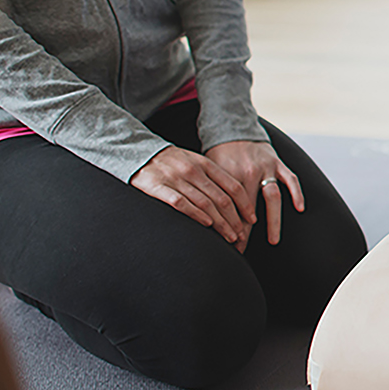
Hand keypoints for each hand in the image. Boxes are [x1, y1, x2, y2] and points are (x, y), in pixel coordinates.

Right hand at [131, 146, 255, 249]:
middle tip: (241, 235)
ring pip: (205, 204)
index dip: (245, 204)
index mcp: (205, 164)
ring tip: (229, 237)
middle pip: (221, 199)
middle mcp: (193, 171)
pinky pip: (182, 203)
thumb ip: (212, 177)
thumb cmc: (171, 163)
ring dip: (221, 223)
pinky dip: (196, 215)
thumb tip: (234, 201)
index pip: (232, 186)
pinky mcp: (158, 187)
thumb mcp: (195, 162)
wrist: (137, 152)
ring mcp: (176, 179)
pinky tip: (207, 225)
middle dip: (234, 220)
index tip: (251, 219)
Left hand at [205, 141, 303, 246]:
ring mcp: (266, 166)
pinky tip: (300, 209)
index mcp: (229, 175)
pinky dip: (296, 193)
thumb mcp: (209, 171)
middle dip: (245, 232)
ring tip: (273, 241)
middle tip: (242, 250)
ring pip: (272, 197)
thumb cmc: (218, 152)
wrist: (232, 127)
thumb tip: (204, 219)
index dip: (229, 229)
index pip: (230, 209)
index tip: (228, 247)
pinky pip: (291, 178)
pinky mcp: (278, 161)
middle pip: (249, 208)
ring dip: (273, 221)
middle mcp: (248, 172)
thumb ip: (211, 192)